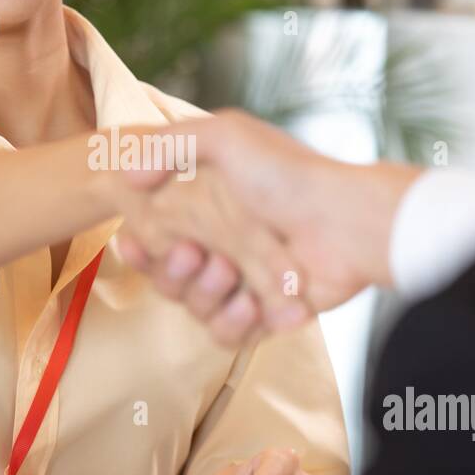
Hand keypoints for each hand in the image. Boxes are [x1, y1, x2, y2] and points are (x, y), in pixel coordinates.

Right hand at [111, 110, 421, 343]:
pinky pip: (229, 337)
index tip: (134, 240)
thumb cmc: (289, 177)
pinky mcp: (267, 315)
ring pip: (196, 310)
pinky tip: (255, 304)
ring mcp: (246, 284)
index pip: (156, 239)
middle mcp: (224, 249)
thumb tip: (127, 175)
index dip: (141, 246)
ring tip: (232, 274)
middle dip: (174, 272)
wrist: (347, 223)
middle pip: (170, 281)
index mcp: (210, 212)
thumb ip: (169, 146)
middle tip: (197, 255)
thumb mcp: (226, 137)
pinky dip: (236, 324)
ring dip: (206, 296)